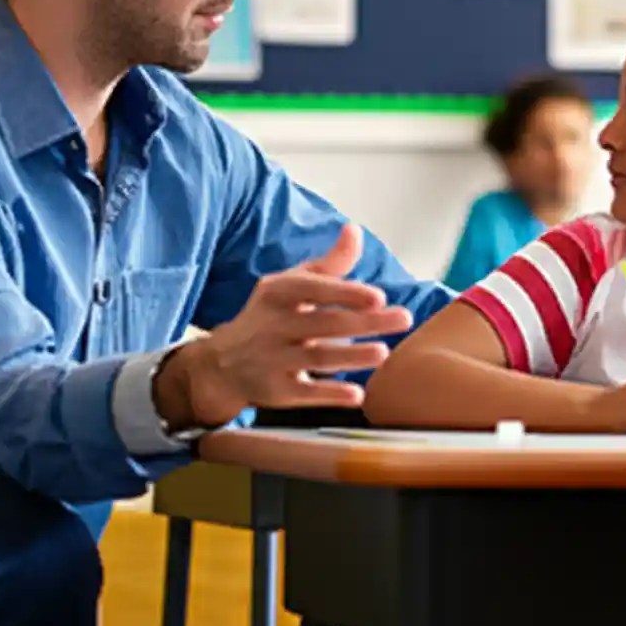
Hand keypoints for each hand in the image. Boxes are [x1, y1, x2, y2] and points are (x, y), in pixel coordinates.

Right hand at [155, 224, 413, 428]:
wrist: (222, 364)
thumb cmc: (273, 316)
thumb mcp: (292, 285)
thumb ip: (329, 263)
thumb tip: (354, 230)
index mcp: (278, 293)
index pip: (314, 289)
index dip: (346, 293)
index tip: (379, 297)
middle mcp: (273, 325)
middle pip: (324, 323)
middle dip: (365, 322)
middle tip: (403, 318)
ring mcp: (272, 359)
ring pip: (317, 358)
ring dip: (352, 356)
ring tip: (383, 353)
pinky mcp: (275, 391)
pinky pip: (305, 393)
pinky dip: (330, 395)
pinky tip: (358, 395)